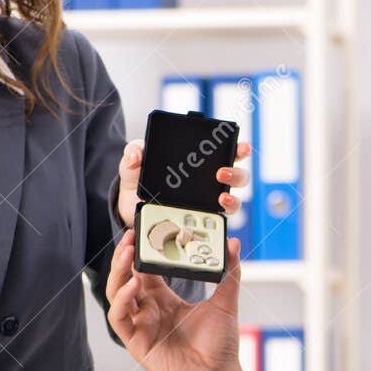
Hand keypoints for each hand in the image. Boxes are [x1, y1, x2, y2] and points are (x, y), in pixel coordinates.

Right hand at [105, 229, 251, 370]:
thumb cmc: (220, 346)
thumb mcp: (226, 302)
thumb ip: (229, 273)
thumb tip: (234, 244)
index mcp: (164, 300)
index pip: (145, 270)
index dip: (141, 251)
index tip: (144, 229)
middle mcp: (149, 311)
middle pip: (126, 277)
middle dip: (124, 255)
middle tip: (130, 234)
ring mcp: (140, 326)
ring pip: (116, 294)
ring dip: (118, 272)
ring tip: (127, 253)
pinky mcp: (135, 343)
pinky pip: (119, 317)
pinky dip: (123, 299)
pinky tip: (134, 285)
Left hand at [115, 139, 252, 228]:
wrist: (130, 209)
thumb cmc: (138, 181)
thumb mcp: (134, 163)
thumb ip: (134, 153)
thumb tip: (136, 156)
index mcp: (199, 163)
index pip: (225, 153)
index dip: (238, 149)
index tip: (241, 147)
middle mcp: (209, 183)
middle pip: (237, 177)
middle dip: (237, 173)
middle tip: (222, 172)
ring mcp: (207, 204)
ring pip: (233, 201)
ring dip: (233, 199)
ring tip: (221, 198)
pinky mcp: (200, 222)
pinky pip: (217, 223)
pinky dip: (220, 222)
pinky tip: (212, 218)